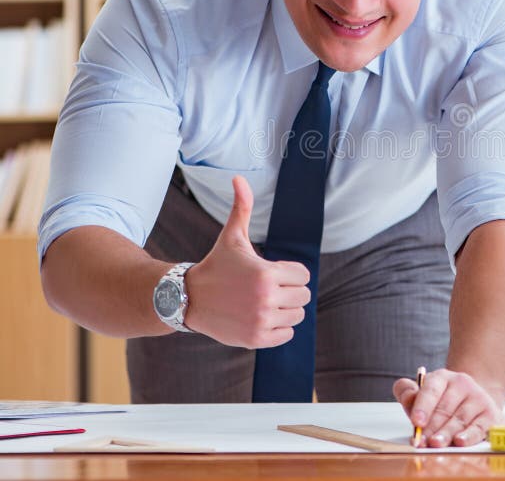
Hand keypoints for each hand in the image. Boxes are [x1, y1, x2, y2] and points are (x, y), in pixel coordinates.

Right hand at [183, 175, 310, 347]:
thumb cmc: (216, 265)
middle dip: (290, 290)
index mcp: (266, 273)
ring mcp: (261, 321)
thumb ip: (242, 207)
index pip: (303, 275)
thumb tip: (238, 178)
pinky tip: (261, 316)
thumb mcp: (232, 236)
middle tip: (269, 288)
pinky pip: (286, 335)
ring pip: (297, 316)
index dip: (290, 272)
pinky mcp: (256, 339)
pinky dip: (279, 328)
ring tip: (265, 302)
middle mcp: (266, 298)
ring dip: (286, 309)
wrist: (188, 298)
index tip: (272, 272)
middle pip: (303, 296)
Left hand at [393, 368, 504, 447]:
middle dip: (432, 427)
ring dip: (447, 433)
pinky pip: (479, 427)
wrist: (474, 400)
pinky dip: (469, 436)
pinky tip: (460, 442)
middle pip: (445, 408)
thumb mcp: (424, 393)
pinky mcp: (491, 414)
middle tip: (423, 441)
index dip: (423, 406)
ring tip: (436, 444)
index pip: (431, 390)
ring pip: (460, 419)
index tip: (416, 421)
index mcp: (442, 377)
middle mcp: (462, 384)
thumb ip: (409, 393)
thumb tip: (405, 395)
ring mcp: (478, 398)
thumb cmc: (443, 401)